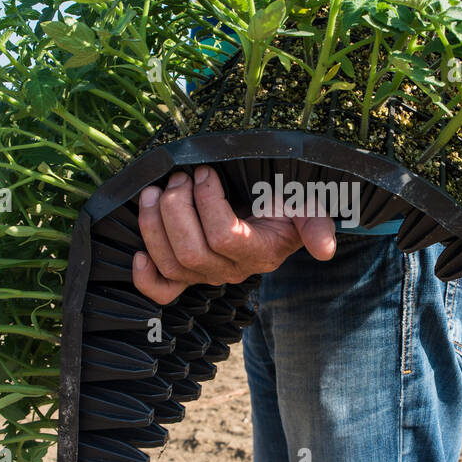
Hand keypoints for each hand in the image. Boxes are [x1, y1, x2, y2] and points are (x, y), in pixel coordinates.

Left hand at [131, 165, 337, 304]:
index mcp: (260, 252)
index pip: (225, 236)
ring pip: (172, 264)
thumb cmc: (284, 206)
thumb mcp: (306, 206)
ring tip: (155, 192)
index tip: (205, 171)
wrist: (271, 217)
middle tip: (178, 178)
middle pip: (191, 252)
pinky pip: (163, 290)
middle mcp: (231, 270)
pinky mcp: (186, 276)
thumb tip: (324, 249)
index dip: (208, 201)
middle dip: (176, 209)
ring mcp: (206, 275)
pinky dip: (145, 276)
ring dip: (154, 225)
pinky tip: (137, 252)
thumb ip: (316, 224)